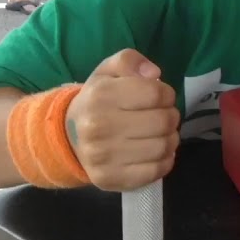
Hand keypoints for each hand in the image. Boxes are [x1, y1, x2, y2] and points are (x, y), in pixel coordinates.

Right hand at [64, 49, 179, 191]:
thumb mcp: (108, 71)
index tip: (160, 97)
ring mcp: (103, 157)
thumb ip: (130, 61)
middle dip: (171, 116)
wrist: (67, 136)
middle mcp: (99, 128)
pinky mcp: (110, 179)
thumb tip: (154, 74)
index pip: (156, 94)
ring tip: (161, 134)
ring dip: (171, 139)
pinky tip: (156, 152)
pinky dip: (164, 161)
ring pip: (163, 147)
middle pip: (163, 122)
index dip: (166, 94)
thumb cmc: (97, 100)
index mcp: (101, 96)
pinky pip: (155, 172)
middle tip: (163, 116)